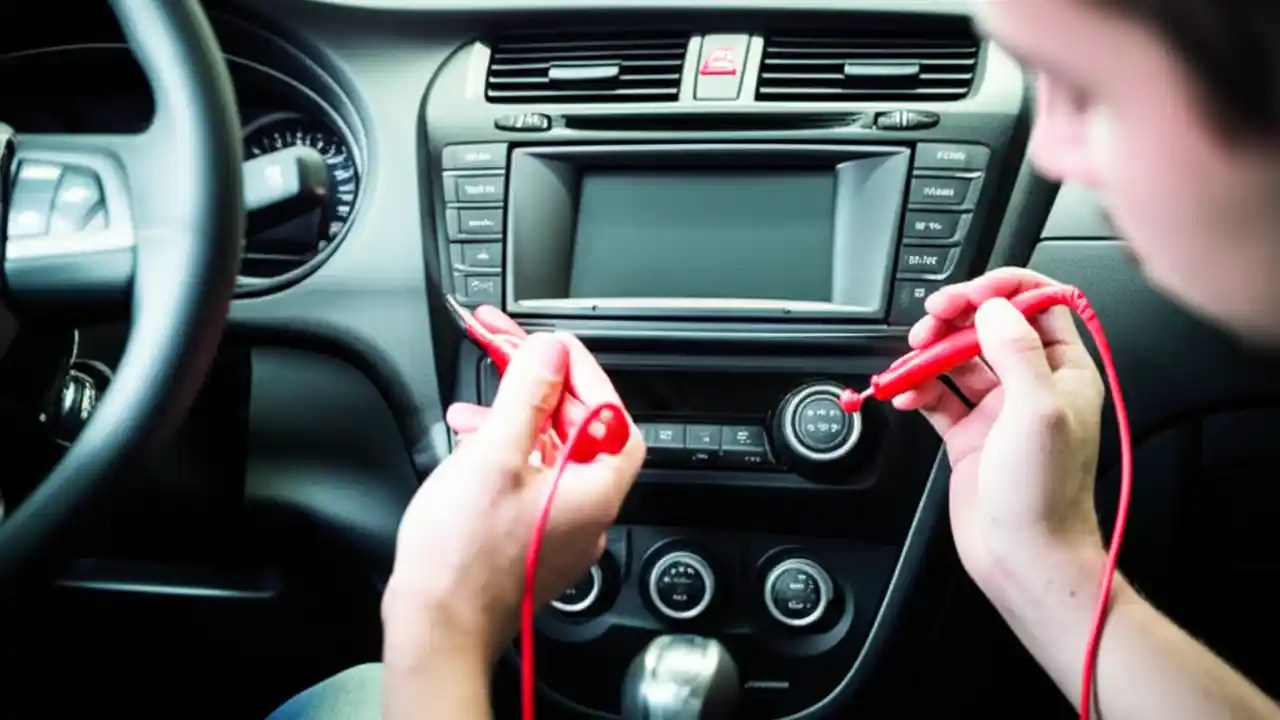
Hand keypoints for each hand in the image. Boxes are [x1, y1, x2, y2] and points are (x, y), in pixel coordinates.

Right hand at [382, 309, 645, 662]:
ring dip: (518, 419)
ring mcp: (560, 530)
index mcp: (594, 491)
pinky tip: (473, 442)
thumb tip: (550, 353)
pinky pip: (531, 480)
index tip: (554, 348)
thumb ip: (527, 396)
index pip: (610, 415)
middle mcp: (587, 513)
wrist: (435, 628)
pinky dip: (508, 452)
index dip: (583, 375)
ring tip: (478, 403)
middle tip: (510, 356)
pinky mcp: (532, 541)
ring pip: (550, 454)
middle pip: (580, 431)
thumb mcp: (494, 456)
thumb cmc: (462, 559)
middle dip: (543, 389)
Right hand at [894, 268, 1106, 598]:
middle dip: (955, 319)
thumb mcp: (1039, 411)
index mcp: (1063, 372)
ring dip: (930, 353)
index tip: (966, 296)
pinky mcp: (967, 435)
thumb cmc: (1045, 495)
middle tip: (929, 322)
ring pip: (957, 359)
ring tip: (910, 359)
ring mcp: (997, 410)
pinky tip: (905, 394)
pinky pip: (936, 397)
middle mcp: (1031, 386)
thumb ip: (1017, 351)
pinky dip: (916, 389)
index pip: (1036, 305)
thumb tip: (993, 306)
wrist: (1024, 557)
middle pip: (988, 327)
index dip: (1000, 291)